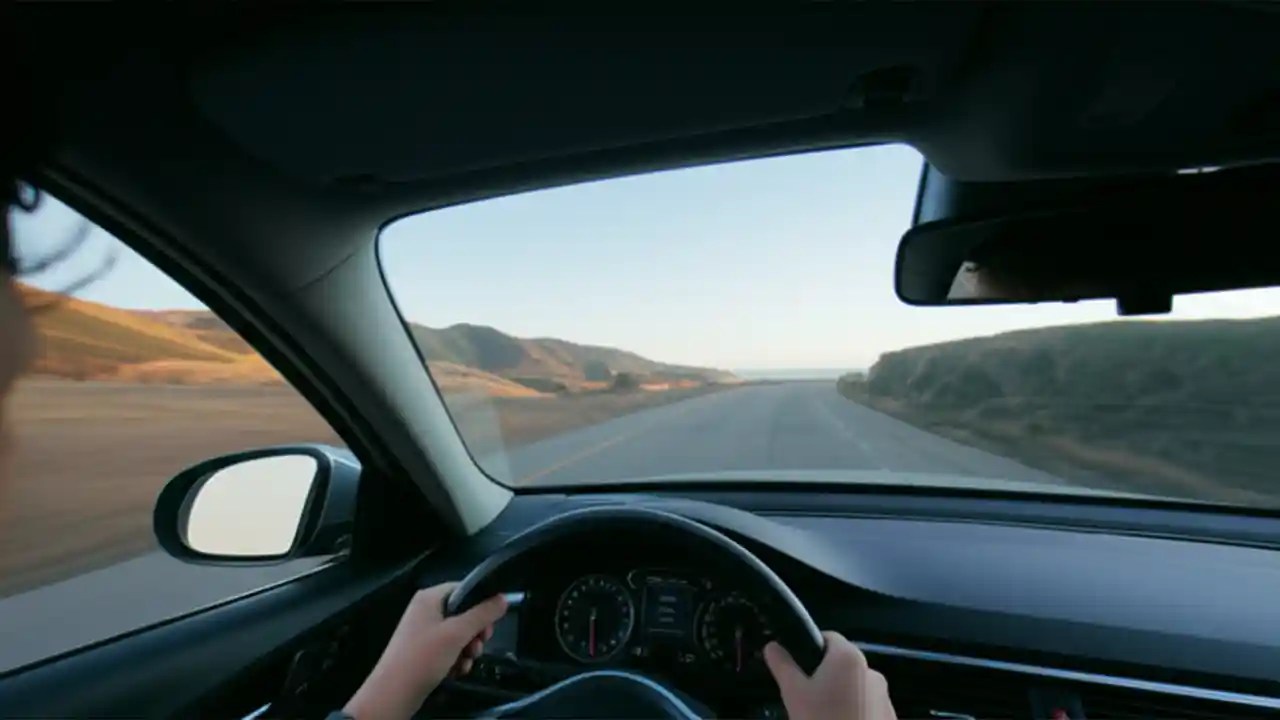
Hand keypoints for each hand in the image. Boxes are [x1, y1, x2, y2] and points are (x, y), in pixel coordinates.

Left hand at [344, 583, 507, 719]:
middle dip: (475, 633)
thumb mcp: (457, 633)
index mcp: (429, 598)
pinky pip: (447, 649)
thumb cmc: (424, 656)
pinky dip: (456, 660)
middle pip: (463, 614)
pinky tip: (457, 671)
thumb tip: (503, 598)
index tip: (490, 624)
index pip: (463, 589)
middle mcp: (425, 611)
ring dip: (467, 650)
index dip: (481, 604)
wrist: (393, 693)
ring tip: (465, 663)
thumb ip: (483, 614)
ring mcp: (423, 632)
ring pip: (458, 634)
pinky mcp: (423, 652)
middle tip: (477, 647)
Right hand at [764, 631, 896, 719]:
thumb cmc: (821, 719)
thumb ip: (782, 665)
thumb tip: (772, 646)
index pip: (827, 637)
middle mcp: (871, 671)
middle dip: (824, 677)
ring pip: (854, 687)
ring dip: (840, 695)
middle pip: (841, 664)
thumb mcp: (793, 693)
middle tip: (806, 697)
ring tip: (823, 716)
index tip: (798, 669)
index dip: (810, 649)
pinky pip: (867, 706)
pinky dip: (854, 711)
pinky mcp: (889, 716)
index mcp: (848, 657)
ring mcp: (884, 695)